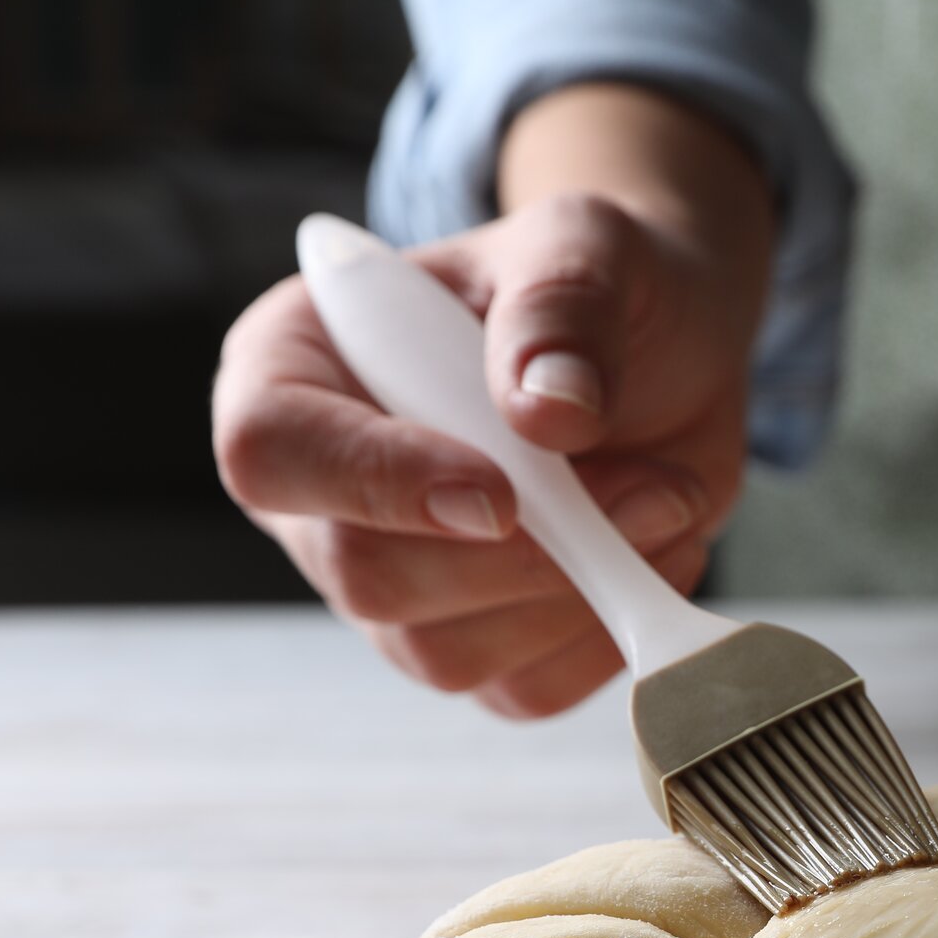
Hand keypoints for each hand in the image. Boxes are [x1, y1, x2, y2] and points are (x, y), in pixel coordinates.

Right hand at [213, 90, 772, 717]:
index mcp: (291, 368)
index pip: (270, 452)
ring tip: (664, 499)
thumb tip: (550, 412)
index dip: (376, 483)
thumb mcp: (587, 247)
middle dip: (526, 551)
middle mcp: (319, 494)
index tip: (501, 492)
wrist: (667, 351)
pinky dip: (606, 635)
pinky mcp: (473, 646)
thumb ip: (561, 307)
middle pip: (365, 577)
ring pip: (445, 653)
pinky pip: (523, 690)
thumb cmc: (597, 286)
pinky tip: (649, 552)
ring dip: (581, 592)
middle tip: (651, 488)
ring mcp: (391, 584)